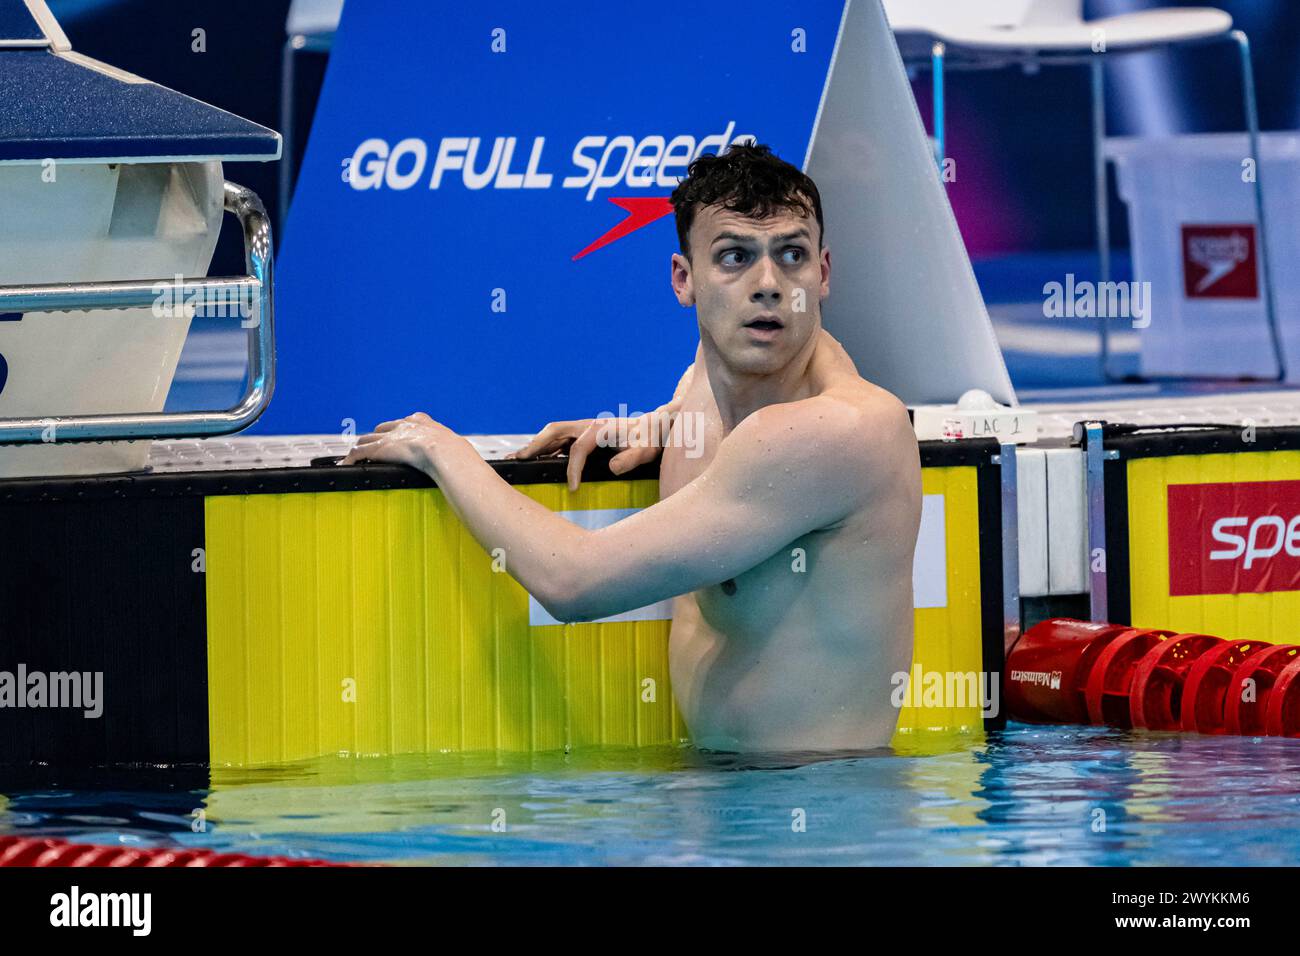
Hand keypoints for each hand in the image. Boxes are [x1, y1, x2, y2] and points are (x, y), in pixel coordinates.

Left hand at [340, 411, 453, 472]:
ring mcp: (390, 437)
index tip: (397, 436)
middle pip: (382, 429)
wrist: (444, 452)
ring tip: (356, 457)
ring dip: (362, 448)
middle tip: (374, 447)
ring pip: (368, 439)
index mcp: (422, 422)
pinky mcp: (379, 448)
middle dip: (377, 437)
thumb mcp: (453, 447)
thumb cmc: (453, 453)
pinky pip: (359, 453)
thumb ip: (451, 452)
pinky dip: (351, 459)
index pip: (404, 423)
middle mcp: (403, 425)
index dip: (398, 430)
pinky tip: (346, 465)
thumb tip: (464, 465)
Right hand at [506, 411, 670, 491]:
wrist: (656, 428)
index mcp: (601, 428)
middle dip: (536, 445)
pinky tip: (537, 460)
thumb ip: (632, 459)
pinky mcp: (584, 434)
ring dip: (537, 445)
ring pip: (554, 433)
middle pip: (555, 431)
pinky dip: (546, 448)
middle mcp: (589, 425)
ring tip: (518, 459)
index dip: (573, 469)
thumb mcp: (647, 450)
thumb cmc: (650, 440)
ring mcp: (585, 428)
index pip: (578, 449)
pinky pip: (560, 439)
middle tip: (519, 460)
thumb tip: (613, 468)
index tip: (572, 488)